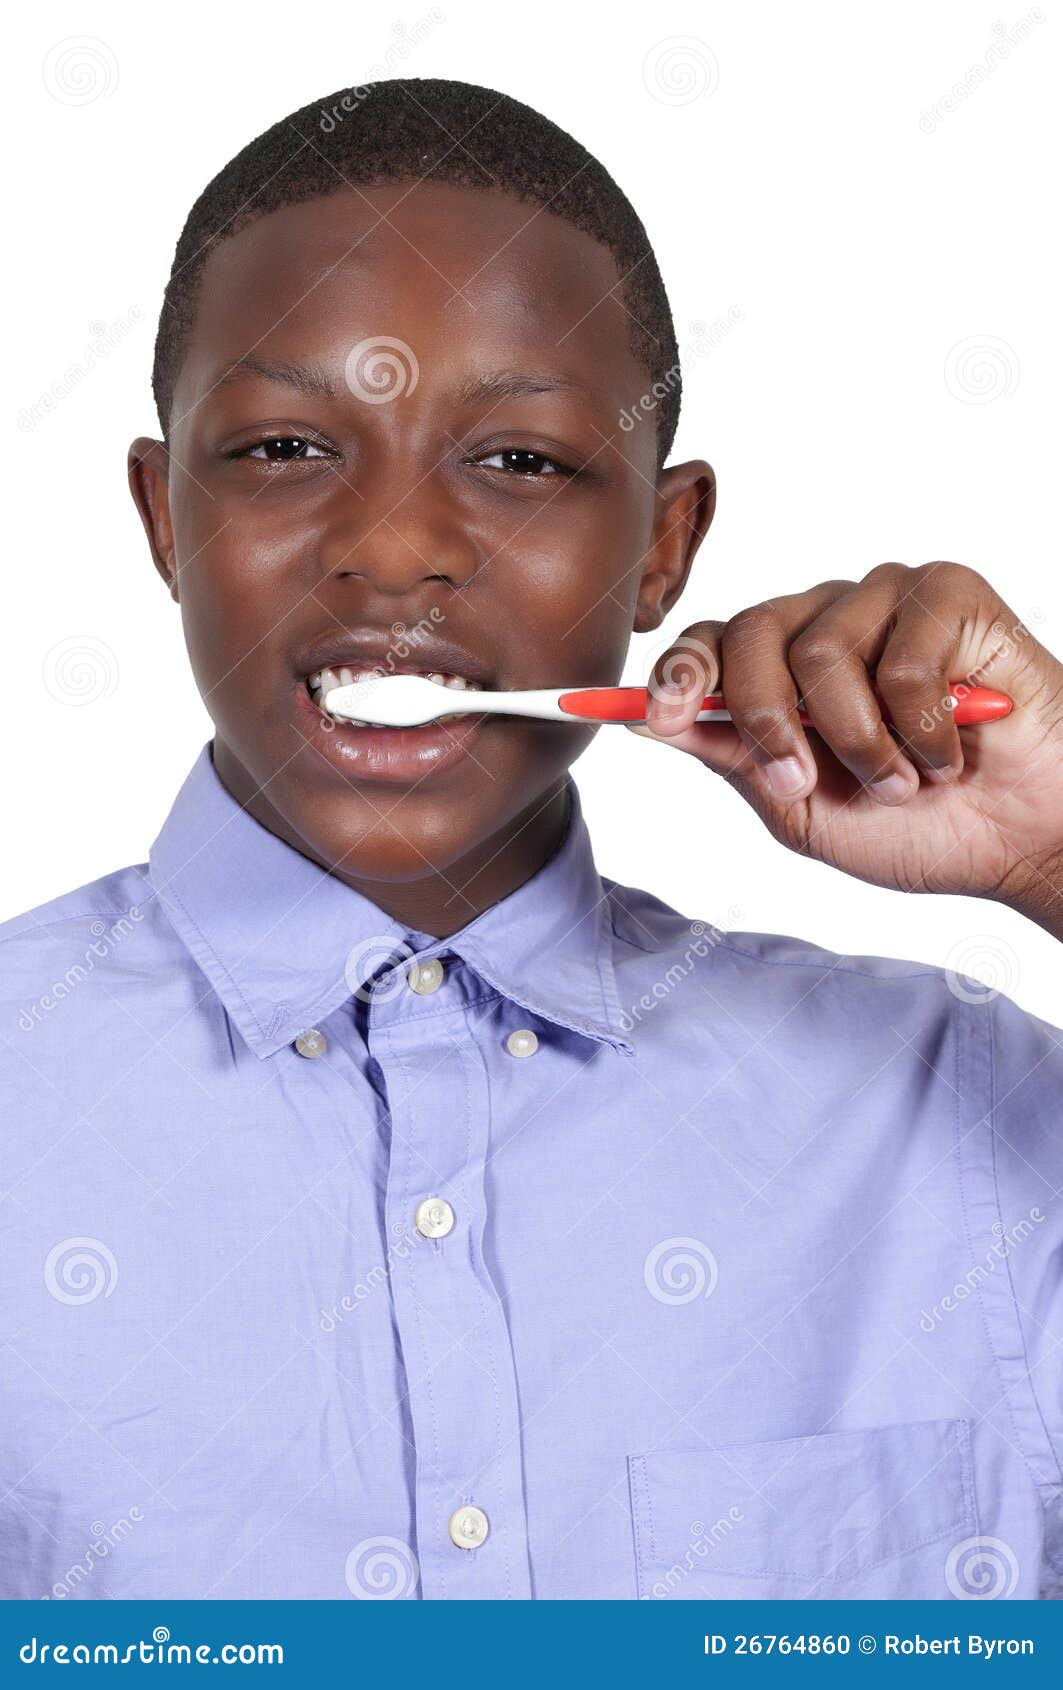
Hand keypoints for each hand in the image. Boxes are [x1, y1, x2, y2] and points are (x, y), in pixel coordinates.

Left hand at [632, 562, 1062, 935]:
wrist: (1022, 842)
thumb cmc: (918, 826)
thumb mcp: (800, 809)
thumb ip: (732, 757)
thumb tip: (651, 718)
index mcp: (784, 666)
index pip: (711, 642)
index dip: (677, 674)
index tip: (662, 714)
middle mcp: (829, 620)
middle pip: (750, 632)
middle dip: (766, 721)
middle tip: (806, 782)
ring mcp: (887, 600)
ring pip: (821, 655)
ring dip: (860, 747)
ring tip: (903, 780)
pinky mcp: (948, 593)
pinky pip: (900, 660)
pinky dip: (922, 732)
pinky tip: (951, 753)